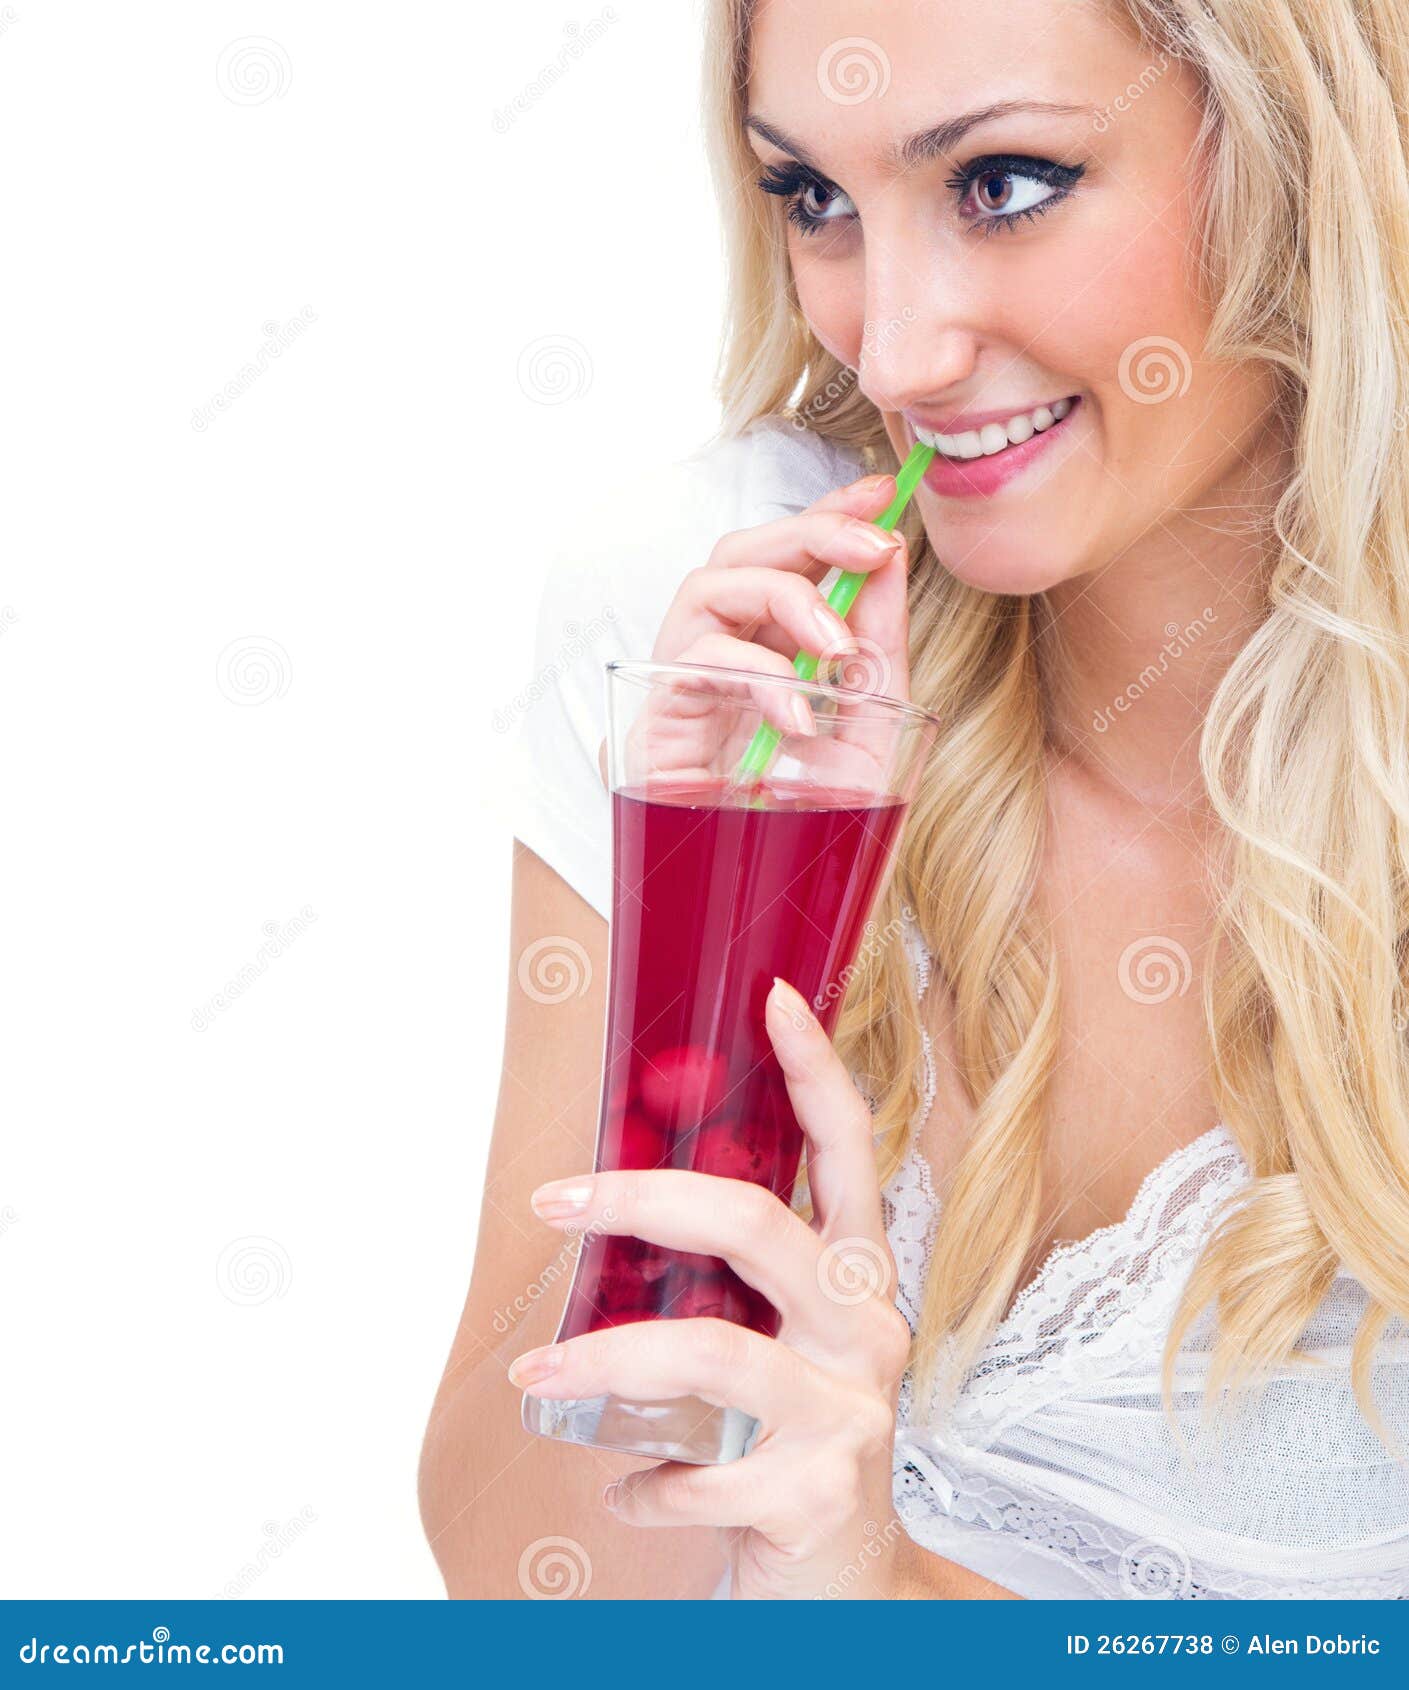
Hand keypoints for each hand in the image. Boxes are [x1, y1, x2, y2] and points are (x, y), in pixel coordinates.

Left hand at [509, 975, 915, 1599]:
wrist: (849, 1590)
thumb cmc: (792, 1441)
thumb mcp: (778, 1346)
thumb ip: (729, 1281)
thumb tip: (616, 1200)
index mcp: (856, 1276)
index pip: (850, 1151)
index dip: (816, 1071)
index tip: (772, 998)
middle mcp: (867, 1328)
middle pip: (756, 1225)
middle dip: (643, 1199)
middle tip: (556, 1198)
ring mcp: (850, 1412)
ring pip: (714, 1350)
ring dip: (604, 1357)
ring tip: (538, 1371)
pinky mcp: (818, 1494)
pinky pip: (695, 1476)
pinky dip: (642, 1485)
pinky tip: (625, 1490)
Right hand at [615, 474, 910, 787]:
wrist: (766, 899)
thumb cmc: (812, 814)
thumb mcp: (872, 723)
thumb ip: (878, 644)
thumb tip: (888, 559)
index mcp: (770, 644)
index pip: (791, 555)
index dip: (830, 510)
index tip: (885, 489)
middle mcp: (721, 649)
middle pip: (744, 549)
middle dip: (813, 532)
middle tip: (875, 543)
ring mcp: (682, 679)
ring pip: (711, 584)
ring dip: (786, 600)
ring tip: (838, 653)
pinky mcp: (655, 717)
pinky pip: (695, 658)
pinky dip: (755, 672)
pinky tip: (798, 710)